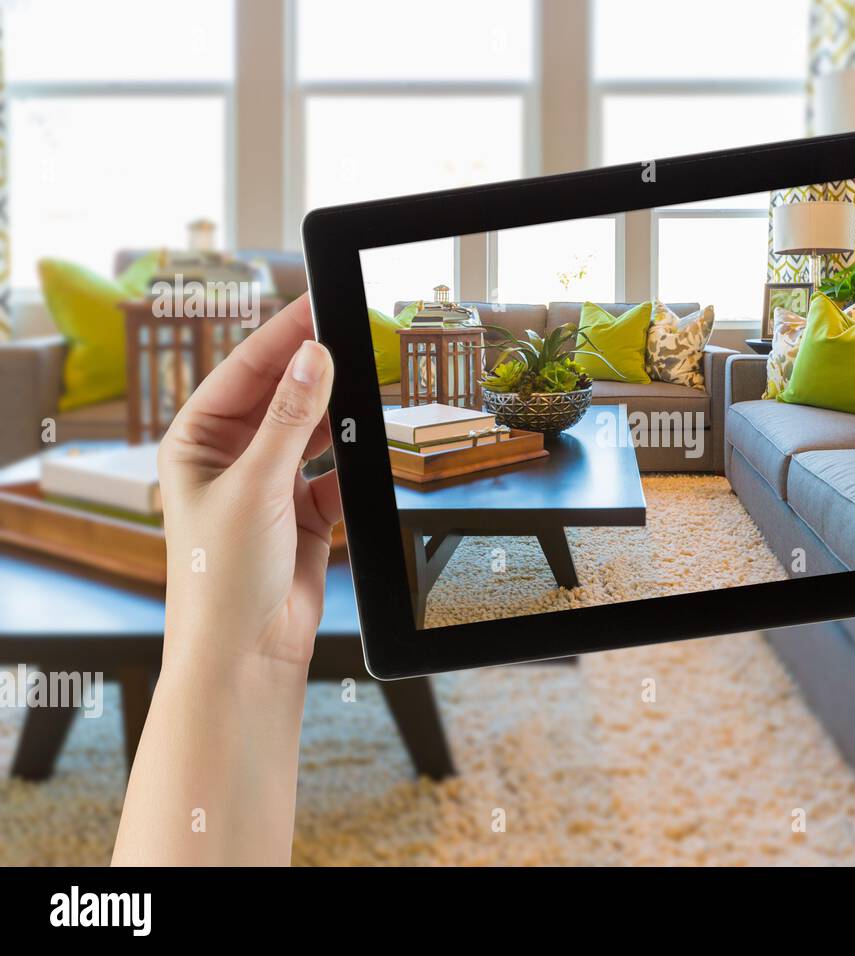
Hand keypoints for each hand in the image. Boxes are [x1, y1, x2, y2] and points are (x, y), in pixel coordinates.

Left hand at [158, 294, 338, 674]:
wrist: (246, 653)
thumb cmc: (219, 577)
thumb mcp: (255, 487)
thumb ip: (292, 419)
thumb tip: (315, 356)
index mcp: (195, 441)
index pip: (243, 370)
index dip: (281, 335)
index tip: (317, 303)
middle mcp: (230, 458)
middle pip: (280, 394)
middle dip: (315, 368)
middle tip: (355, 331)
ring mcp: (269, 484)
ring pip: (313, 430)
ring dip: (338, 414)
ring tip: (370, 382)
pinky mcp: (305, 512)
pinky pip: (336, 471)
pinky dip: (354, 462)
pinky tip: (371, 447)